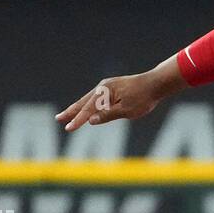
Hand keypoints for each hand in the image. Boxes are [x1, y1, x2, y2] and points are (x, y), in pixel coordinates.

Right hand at [55, 68, 172, 131]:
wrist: (155, 84)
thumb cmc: (143, 98)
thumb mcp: (126, 110)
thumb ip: (107, 116)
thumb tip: (91, 120)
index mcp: (104, 92)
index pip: (88, 110)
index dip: (77, 121)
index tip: (68, 128)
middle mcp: (103, 88)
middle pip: (83, 102)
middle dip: (71, 112)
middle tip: (58, 119)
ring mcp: (107, 87)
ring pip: (89, 100)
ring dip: (78, 108)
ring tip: (67, 115)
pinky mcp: (112, 88)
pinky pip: (97, 99)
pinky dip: (89, 105)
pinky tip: (87, 111)